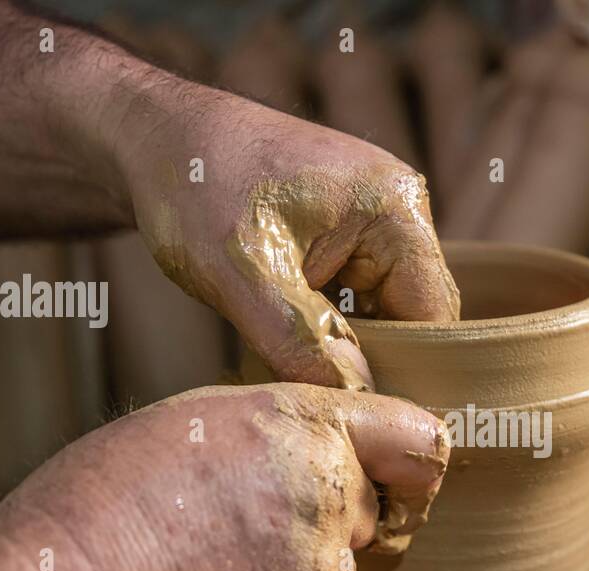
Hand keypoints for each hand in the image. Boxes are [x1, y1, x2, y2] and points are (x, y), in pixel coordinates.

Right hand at [8, 382, 448, 570]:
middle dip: (325, 519)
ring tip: (208, 570)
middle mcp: (324, 500)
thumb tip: (315, 453)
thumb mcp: (190, 425)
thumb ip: (274, 435)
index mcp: (300, 430)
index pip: (413, 438)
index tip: (397, 473)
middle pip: (366, 512)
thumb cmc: (104, 504)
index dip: (406, 457)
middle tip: (238, 524)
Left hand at [114, 86, 460, 389]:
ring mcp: (374, 219)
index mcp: (396, 209)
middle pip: (416, 315)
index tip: (369, 416)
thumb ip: (300, 340)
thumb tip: (358, 398)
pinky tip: (295, 345)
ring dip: (352, 347)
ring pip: (384, 311)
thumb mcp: (241, 272)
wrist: (154, 135)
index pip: (434, 316)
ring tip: (305, 373)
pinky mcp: (347, 232)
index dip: (410, 371)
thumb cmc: (195, 186)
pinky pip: (358, 297)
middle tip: (331, 403)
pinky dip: (332, 327)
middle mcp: (399, 209)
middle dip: (378, 360)